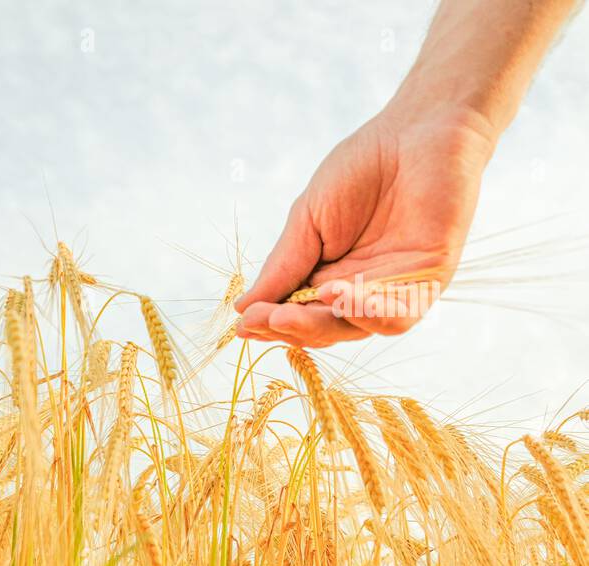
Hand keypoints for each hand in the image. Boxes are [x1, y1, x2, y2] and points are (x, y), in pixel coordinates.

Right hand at [233, 105, 496, 347]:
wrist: (416, 131)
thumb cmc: (361, 170)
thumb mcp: (308, 219)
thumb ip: (283, 266)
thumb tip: (242, 308)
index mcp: (327, 278)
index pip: (296, 315)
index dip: (269, 324)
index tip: (241, 325)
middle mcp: (360, 291)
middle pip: (323, 329)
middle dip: (290, 329)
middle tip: (264, 320)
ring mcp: (394, 289)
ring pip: (355, 329)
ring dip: (319, 326)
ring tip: (286, 314)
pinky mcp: (428, 281)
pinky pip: (397, 315)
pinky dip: (365, 313)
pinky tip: (335, 295)